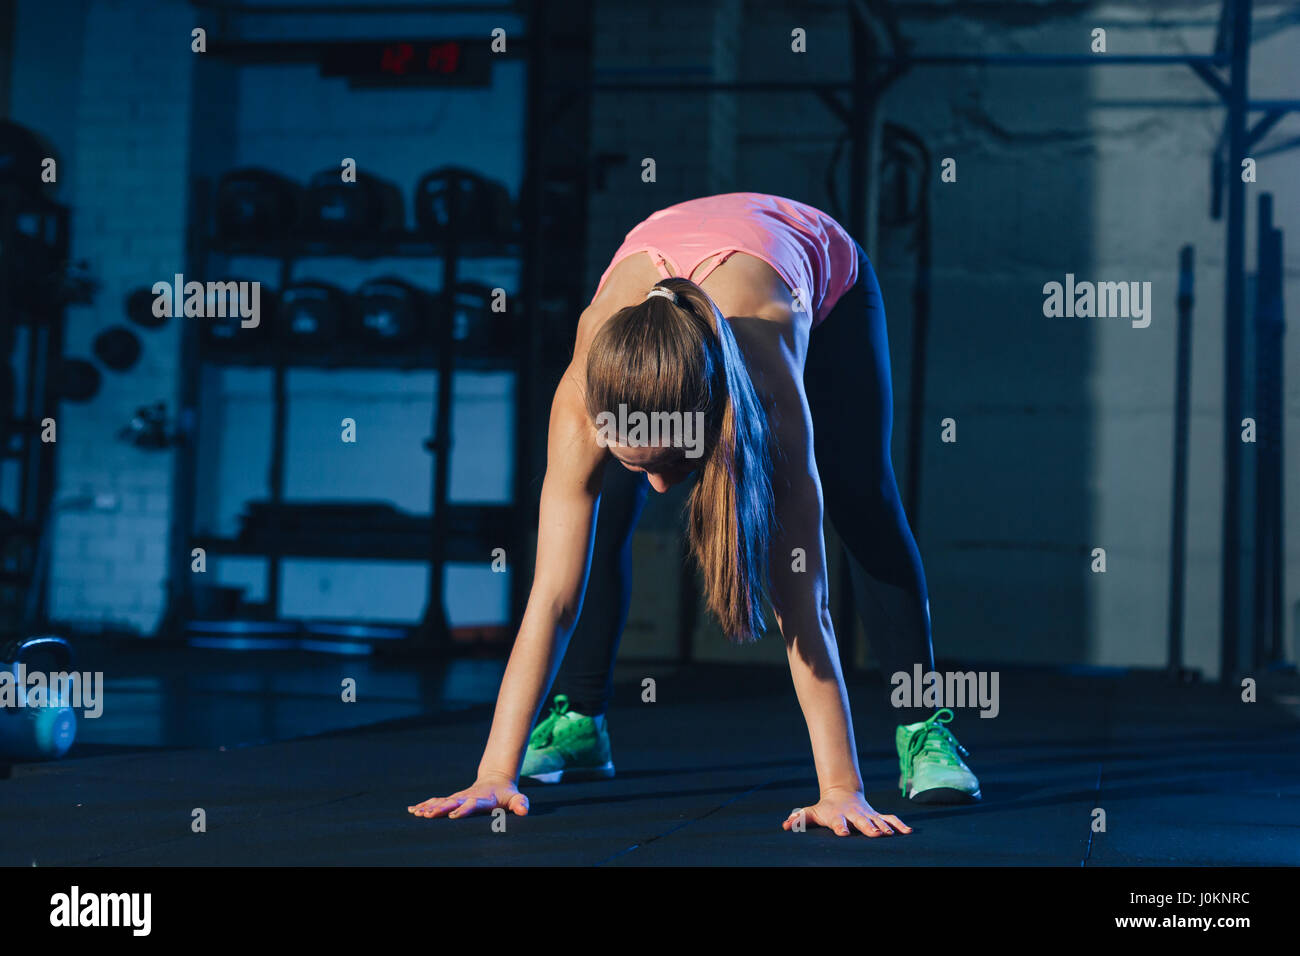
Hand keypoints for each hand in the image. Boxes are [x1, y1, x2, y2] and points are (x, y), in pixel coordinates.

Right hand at [407, 776, 528, 819]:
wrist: (495, 781)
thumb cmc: (506, 795)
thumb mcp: (516, 798)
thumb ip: (520, 803)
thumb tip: (524, 811)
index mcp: (482, 799)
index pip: (472, 804)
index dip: (464, 809)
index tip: (454, 815)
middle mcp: (468, 797)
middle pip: (453, 803)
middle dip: (440, 809)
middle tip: (428, 815)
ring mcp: (458, 797)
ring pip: (441, 802)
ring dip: (429, 807)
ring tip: (417, 813)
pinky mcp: (452, 799)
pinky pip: (436, 801)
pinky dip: (424, 805)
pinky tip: (412, 810)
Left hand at [782, 787, 911, 836]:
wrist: (842, 794)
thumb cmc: (825, 808)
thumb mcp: (812, 812)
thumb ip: (800, 818)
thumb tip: (785, 825)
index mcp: (838, 816)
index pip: (838, 822)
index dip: (840, 827)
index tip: (842, 833)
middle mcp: (854, 815)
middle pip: (862, 821)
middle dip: (869, 827)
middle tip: (875, 834)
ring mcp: (867, 815)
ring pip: (878, 819)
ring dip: (885, 826)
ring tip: (891, 834)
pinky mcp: (876, 815)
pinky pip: (890, 818)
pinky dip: (899, 824)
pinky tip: (908, 832)